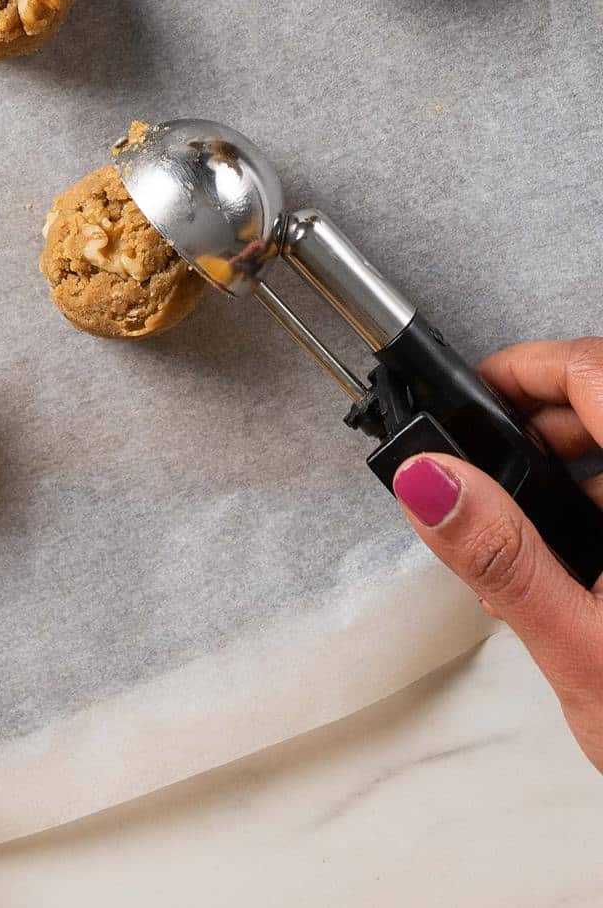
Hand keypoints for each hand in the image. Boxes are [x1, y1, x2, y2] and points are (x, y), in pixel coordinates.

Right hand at [392, 337, 602, 770]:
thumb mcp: (582, 652)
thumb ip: (502, 556)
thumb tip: (431, 480)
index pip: (596, 372)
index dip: (529, 365)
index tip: (477, 389)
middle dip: (546, 421)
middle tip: (489, 458)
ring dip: (580, 465)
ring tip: (529, 523)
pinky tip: (581, 562)